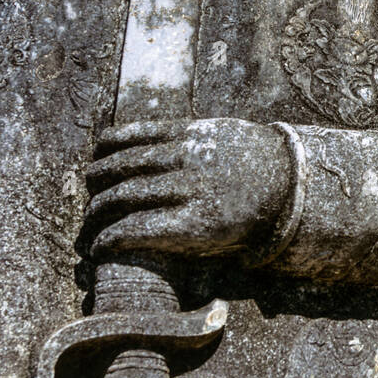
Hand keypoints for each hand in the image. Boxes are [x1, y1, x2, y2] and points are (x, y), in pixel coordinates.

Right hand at [85, 118, 292, 260]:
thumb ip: (178, 245)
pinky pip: (144, 131)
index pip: (137, 230)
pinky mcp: (192, 129)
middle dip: (98, 211)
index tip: (96, 248)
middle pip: (127, 196)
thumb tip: (127, 245)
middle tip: (89, 222)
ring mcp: (191, 153)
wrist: (288, 175)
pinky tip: (100, 152)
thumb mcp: (222, 243)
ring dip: (100, 176)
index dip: (108, 239)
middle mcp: (193, 186)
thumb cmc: (249, 218)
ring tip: (90, 188)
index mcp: (202, 221)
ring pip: (129, 162)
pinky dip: (116, 141)